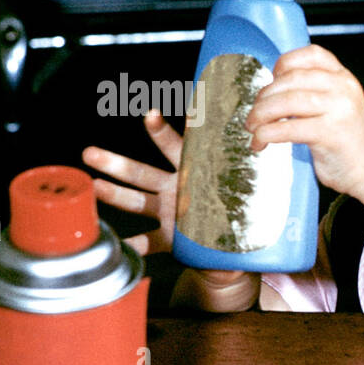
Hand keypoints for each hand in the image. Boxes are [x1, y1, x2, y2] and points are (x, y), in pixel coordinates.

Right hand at [82, 109, 243, 287]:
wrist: (237, 248)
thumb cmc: (242, 214)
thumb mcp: (250, 197)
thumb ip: (252, 187)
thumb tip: (272, 162)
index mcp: (196, 174)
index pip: (180, 148)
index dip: (167, 133)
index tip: (152, 116)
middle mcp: (177, 189)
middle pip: (143, 172)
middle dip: (116, 163)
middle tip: (90, 152)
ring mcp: (168, 211)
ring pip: (136, 200)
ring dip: (113, 195)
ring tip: (93, 187)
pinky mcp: (168, 237)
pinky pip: (149, 242)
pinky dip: (136, 245)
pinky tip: (121, 246)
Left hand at [244, 44, 363, 196]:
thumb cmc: (346, 137)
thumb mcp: (335, 103)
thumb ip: (312, 89)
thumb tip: (270, 89)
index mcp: (343, 77)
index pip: (311, 55)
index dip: (285, 64)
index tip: (272, 80)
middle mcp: (344, 88)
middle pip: (292, 80)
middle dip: (264, 96)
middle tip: (254, 113)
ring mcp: (339, 110)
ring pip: (287, 102)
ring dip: (261, 115)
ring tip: (253, 127)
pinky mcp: (331, 134)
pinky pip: (288, 128)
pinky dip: (267, 134)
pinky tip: (261, 142)